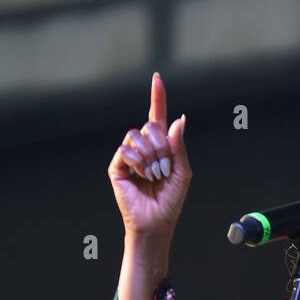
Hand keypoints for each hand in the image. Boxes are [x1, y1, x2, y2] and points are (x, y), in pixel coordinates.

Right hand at [107, 70, 191, 239]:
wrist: (156, 221)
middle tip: (165, 169)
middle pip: (149, 126)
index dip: (157, 97)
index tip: (157, 79)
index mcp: (160, 147)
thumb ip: (179, 146)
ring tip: (154, 175)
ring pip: (136, 135)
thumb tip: (178, 120)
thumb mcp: (183, 172)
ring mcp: (128, 155)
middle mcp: (143, 147)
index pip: (157, 116)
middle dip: (161, 147)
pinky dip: (138, 162)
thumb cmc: (171, 200)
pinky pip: (126, 149)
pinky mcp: (117, 165)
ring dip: (150, 156)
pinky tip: (142, 176)